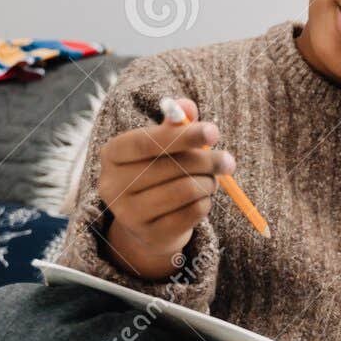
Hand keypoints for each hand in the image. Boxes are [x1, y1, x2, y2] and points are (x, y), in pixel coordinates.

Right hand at [96, 98, 232, 280]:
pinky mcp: (150, 235)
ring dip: (209, 183)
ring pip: (186, 189)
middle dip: (208, 161)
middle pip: (173, 166)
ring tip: (210, 181)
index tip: (214, 132)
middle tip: (228, 161)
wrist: (148, 223)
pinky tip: (200, 200)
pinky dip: (206, 203)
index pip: (147, 142)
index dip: (183, 136)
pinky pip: (193, 212)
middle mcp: (112, 185)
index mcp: (111, 154)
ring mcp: (128, 214)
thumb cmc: (158, 173)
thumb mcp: (162, 147)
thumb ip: (174, 124)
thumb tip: (186, 105)